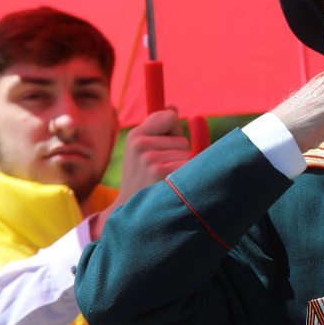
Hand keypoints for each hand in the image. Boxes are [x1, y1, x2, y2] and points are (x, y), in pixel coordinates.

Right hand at [90, 108, 190, 237]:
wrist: (132, 217)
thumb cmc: (144, 182)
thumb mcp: (143, 152)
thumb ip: (161, 130)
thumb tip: (173, 107)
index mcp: (136, 136)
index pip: (170, 116)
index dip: (173, 129)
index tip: (168, 140)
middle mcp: (141, 145)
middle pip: (182, 139)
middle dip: (178, 154)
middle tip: (161, 174)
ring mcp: (152, 160)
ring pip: (187, 153)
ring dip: (183, 168)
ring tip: (165, 183)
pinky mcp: (163, 174)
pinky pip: (191, 166)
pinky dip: (187, 178)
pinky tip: (171, 189)